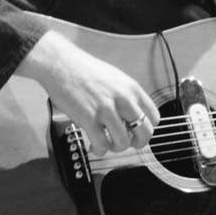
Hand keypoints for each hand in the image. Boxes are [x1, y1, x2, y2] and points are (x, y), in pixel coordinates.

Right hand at [14, 30, 157, 156]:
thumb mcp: (115, 78)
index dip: (146, 128)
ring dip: (115, 148)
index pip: (155, 117)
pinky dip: (98, 150)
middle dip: (137, 143)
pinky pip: (102, 145)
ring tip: (106, 143)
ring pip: (123, 143)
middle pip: (145, 133)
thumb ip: (126, 96)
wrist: (60, 64)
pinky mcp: (89, 119)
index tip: (136, 131)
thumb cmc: (84, 71)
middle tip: (126, 143)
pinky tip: (93, 145)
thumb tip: (131, 117)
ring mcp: (106, 110)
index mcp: (132, 88)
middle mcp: (123, 99)